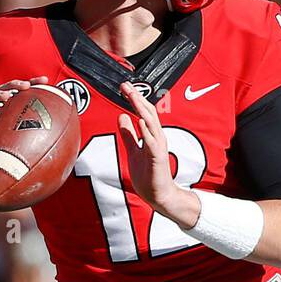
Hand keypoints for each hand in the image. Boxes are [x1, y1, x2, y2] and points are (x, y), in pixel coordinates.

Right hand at [0, 78, 48, 201]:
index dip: (32, 84)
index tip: (46, 80)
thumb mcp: (21, 149)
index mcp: (7, 112)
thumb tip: (61, 146)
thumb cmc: (1, 159)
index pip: (20, 94)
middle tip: (26, 86)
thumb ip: (36, 143)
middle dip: (14, 85)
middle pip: (4, 90)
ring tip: (6, 97)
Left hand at [119, 82, 199, 226]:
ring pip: (151, 123)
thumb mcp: (133, 151)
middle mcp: (157, 138)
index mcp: (151, 135)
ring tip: (133, 96)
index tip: (124, 87)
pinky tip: (139, 120)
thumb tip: (122, 118)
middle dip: (137, 98)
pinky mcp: (157, 158)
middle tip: (126, 85)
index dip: (135, 99)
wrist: (158, 196)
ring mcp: (158, 147)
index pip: (143, 112)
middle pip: (148, 113)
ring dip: (142, 109)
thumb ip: (128, 135)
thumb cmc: (148, 175)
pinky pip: (152, 142)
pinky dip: (146, 130)